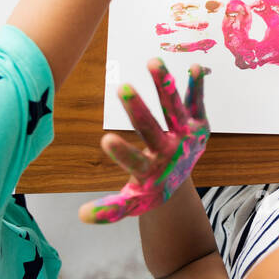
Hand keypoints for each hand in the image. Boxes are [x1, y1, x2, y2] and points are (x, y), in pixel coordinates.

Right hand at [78, 60, 209, 224]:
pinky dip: (196, 86)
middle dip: (139, 111)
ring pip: (173, 109)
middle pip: (152, 129)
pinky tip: (193, 66)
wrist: (180, 180)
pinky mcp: (198, 124)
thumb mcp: (131, 201)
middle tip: (123, 88)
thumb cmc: (148, 187)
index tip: (105, 140)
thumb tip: (80, 217)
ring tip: (152, 60)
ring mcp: (185, 136)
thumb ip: (110, 210)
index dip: (122, 152)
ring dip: (164, 85)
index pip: (134, 162)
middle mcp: (168, 151)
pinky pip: (195, 103)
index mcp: (149, 170)